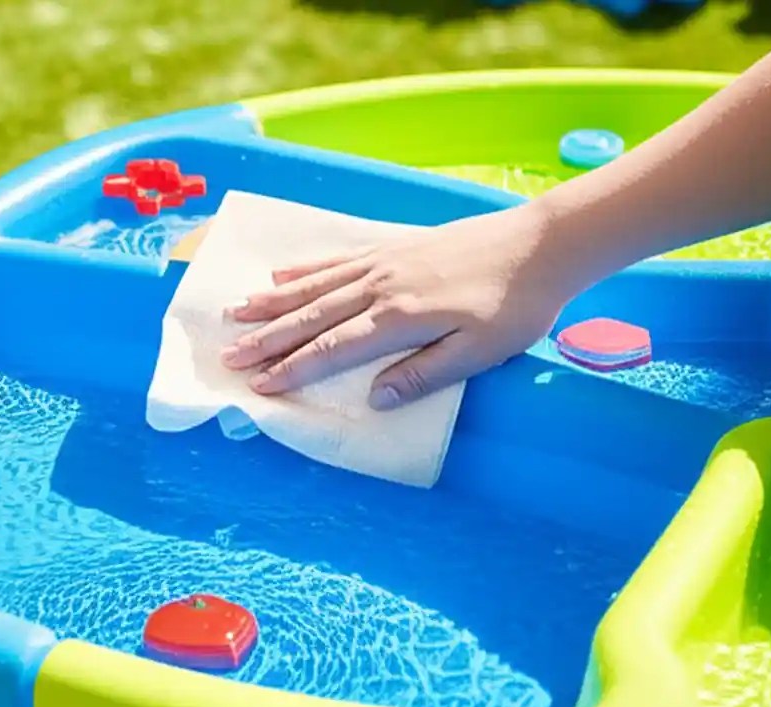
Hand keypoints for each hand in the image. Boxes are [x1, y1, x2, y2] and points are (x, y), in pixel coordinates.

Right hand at [218, 206, 579, 409]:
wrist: (542, 244)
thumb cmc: (517, 306)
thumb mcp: (479, 352)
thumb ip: (425, 374)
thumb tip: (374, 398)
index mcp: (399, 319)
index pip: (333, 348)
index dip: (293, 368)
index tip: (259, 385)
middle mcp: (381, 287)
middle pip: (312, 316)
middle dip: (267, 338)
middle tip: (228, 355)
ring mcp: (384, 262)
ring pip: (316, 284)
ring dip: (274, 301)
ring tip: (237, 312)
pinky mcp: (394, 246)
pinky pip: (338, 258)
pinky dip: (305, 267)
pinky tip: (281, 273)